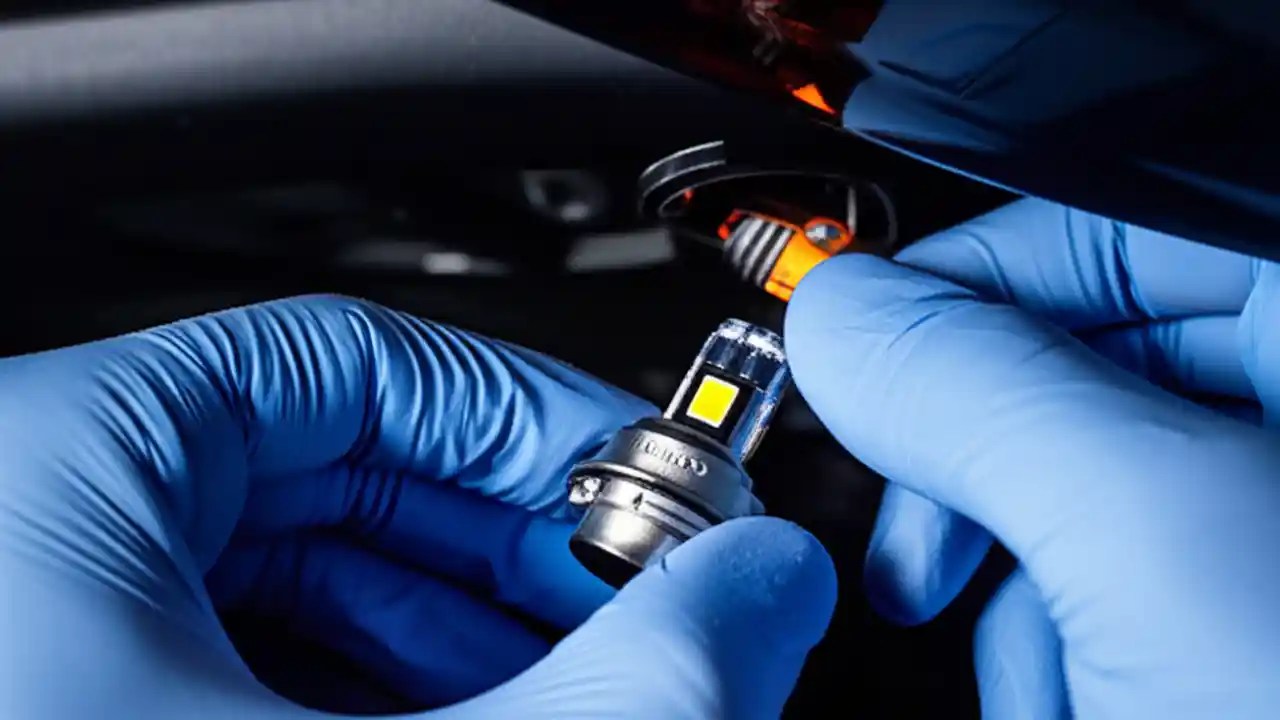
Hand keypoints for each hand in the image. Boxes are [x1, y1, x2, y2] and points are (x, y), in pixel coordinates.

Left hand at [0, 295, 835, 718]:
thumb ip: (626, 684)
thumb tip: (768, 593)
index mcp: (48, 476)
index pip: (349, 358)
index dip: (534, 415)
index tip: (650, 488)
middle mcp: (30, 536)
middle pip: (338, 473)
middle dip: (518, 549)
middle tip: (639, 610)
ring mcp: (48, 634)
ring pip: (300, 582)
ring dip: (462, 633)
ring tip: (577, 685)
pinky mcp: (76, 703)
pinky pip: (244, 657)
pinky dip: (373, 687)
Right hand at [784, 198, 1279, 718]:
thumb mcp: (1152, 541)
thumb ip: (980, 392)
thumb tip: (839, 316)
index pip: (1120, 221)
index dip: (972, 276)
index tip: (869, 358)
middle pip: (1072, 367)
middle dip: (979, 474)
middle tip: (929, 543)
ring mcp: (1258, 529)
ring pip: (1067, 490)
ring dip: (1010, 583)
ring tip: (1047, 672)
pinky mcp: (1218, 615)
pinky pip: (1099, 582)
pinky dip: (1055, 640)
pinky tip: (1075, 696)